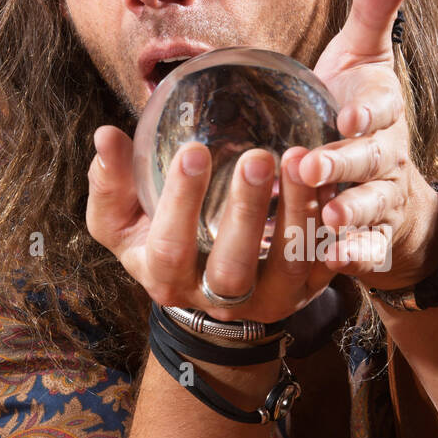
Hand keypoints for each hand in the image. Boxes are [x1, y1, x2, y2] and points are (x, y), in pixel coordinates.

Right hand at [86, 132, 339, 324]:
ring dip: (298, 212)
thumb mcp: (122, 221)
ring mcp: (265, 301)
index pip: (171, 248)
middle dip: (246, 212)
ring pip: (287, 265)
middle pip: (232, 268)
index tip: (193, 150)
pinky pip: (324, 263)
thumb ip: (111, 182)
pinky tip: (333, 183)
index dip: (181, 202)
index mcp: (166, 280)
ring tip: (300, 160)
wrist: (207, 295)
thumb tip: (105, 136)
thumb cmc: (157, 242)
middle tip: (258, 156)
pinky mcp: (305, 291)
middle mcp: (216, 301)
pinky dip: (332, 226)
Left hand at [299, 0, 437, 290]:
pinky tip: (337, 260)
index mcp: (382, 113)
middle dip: (343, 165)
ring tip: (326, 217)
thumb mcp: (364, 61)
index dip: (365, 114)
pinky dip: (358, 256)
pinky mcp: (374, 237)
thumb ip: (373, 15)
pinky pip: (371, 249)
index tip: (345, 116)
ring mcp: (382, 199)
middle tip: (308, 167)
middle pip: (372, 162)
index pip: (380, 110)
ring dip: (350, 212)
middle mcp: (387, 157)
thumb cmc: (360, 113)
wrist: (389, 185)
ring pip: (370, 206)